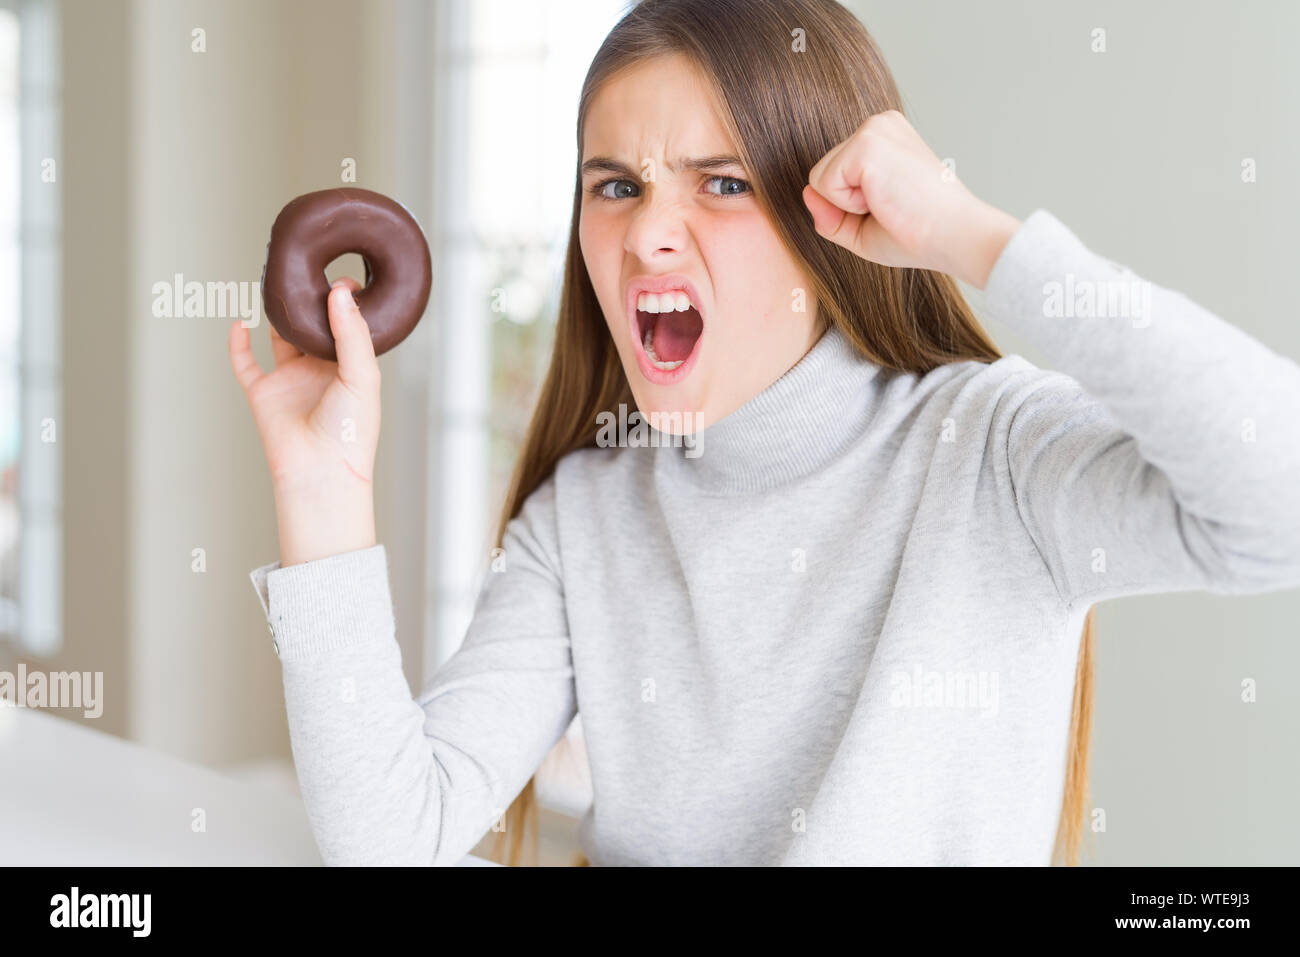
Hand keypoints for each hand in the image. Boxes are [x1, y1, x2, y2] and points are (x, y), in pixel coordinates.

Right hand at [229, 277, 380, 564]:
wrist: (320, 470)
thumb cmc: (350, 432)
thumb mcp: (361, 376)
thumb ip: (352, 333)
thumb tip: (340, 291)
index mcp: (350, 369)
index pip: (348, 328)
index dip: (345, 304)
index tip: (343, 278)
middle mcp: (320, 372)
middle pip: (313, 328)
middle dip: (310, 302)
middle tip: (308, 270)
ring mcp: (290, 381)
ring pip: (280, 338)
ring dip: (277, 314)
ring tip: (276, 283)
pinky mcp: (263, 393)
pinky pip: (245, 363)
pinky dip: (237, 343)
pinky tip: (239, 320)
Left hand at [802, 109, 1020, 289]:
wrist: (952, 236)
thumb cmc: (917, 234)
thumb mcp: (862, 226)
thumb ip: (829, 213)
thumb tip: (805, 193)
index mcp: (884, 135)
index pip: (835, 174)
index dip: (852, 204)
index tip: (892, 206)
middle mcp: (879, 123)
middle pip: (823, 174)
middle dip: (847, 204)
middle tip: (891, 207)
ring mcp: (873, 129)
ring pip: (820, 179)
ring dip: (848, 204)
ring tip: (889, 202)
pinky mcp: (866, 143)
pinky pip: (824, 185)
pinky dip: (848, 204)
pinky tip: (884, 199)